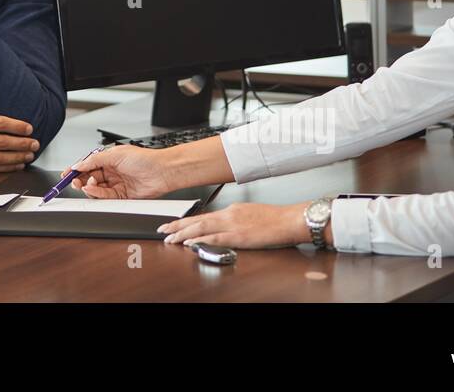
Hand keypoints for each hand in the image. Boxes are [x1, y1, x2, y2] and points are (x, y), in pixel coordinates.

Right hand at [69, 145, 171, 199]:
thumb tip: (79, 164)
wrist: (161, 172)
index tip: (66, 174)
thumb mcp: (115, 155)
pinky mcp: (121, 196)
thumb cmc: (144, 159)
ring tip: (85, 184)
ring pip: (95, 188)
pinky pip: (104, 196)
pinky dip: (96, 193)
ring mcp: (116, 184)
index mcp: (109, 160)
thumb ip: (94, 161)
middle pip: (89, 178)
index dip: (76, 170)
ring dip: (87, 187)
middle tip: (72, 181)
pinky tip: (92, 189)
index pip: (88, 165)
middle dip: (79, 180)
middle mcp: (112, 172)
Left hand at [158, 202, 310, 249]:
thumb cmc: (275, 219)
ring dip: (184, 233)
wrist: (290, 219)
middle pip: (197, 219)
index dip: (186, 220)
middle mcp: (229, 215)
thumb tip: (223, 225)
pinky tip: (190, 243)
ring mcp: (233, 225)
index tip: (173, 225)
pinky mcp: (239, 236)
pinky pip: (215, 237)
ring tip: (170, 239)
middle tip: (163, 230)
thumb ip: (235, 219)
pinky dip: (201, 239)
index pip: (203, 215)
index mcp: (232, 210)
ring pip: (201, 227)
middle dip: (178, 226)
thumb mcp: (250, 214)